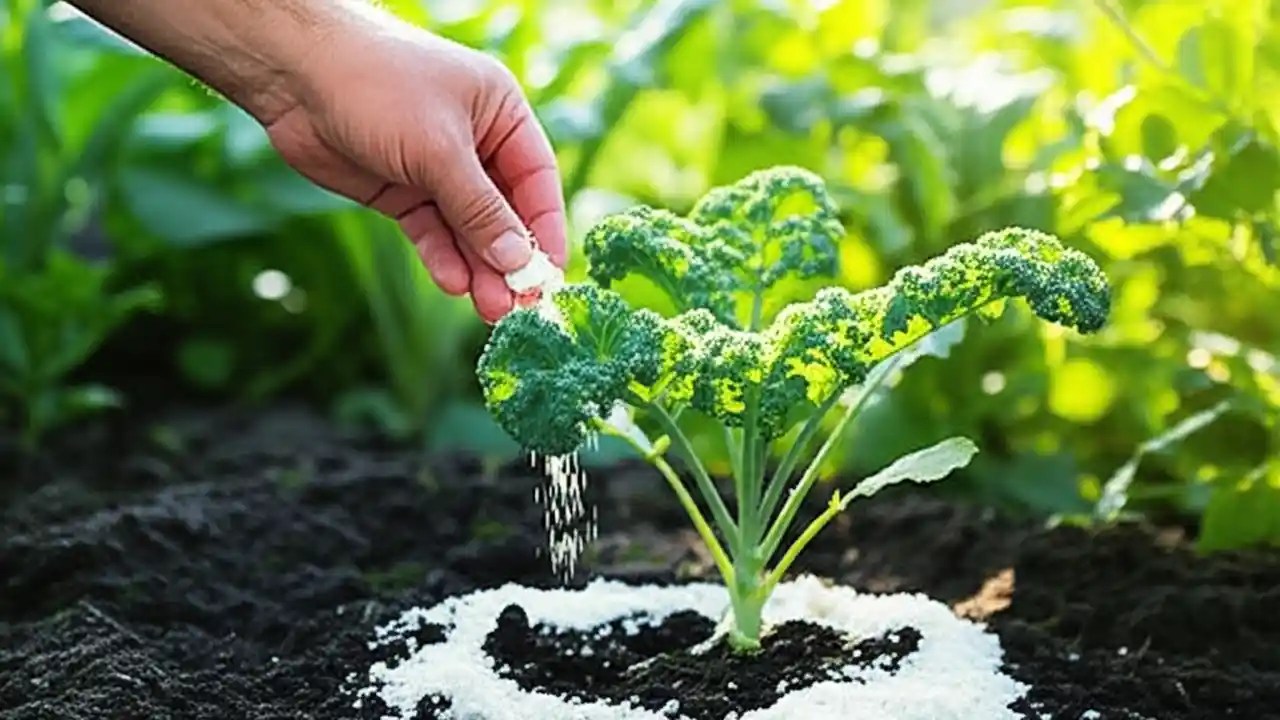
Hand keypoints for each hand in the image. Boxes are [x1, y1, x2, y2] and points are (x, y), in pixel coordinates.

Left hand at [262, 21, 565, 321]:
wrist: (295, 76)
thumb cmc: (378, 87)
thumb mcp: (439, 149)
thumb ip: (480, 209)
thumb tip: (517, 262)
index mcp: (499, 112)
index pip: (537, 179)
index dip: (545, 227)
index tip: (550, 273)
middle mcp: (474, 141)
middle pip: (504, 210)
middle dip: (509, 258)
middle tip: (518, 304)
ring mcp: (436, 168)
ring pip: (467, 228)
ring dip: (478, 267)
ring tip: (488, 308)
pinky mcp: (401, 191)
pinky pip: (431, 231)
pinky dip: (442, 257)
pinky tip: (453, 283)